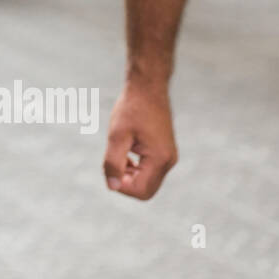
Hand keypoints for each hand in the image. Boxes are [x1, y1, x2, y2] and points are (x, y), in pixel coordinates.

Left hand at [102, 82, 177, 199]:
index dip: (121, 185)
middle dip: (126, 182)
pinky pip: (149, 171)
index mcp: (160, 159)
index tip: (109, 166)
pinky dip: (134, 168)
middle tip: (113, 160)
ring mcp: (168, 157)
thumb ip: (113, 162)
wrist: (147, 87)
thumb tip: (112, 186)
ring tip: (119, 152)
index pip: (140, 191)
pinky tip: (125, 152)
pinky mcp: (164, 152)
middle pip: (145, 190)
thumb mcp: (116, 135)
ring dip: (129, 174)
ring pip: (147, 182)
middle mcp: (169, 161)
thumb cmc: (131, 108)